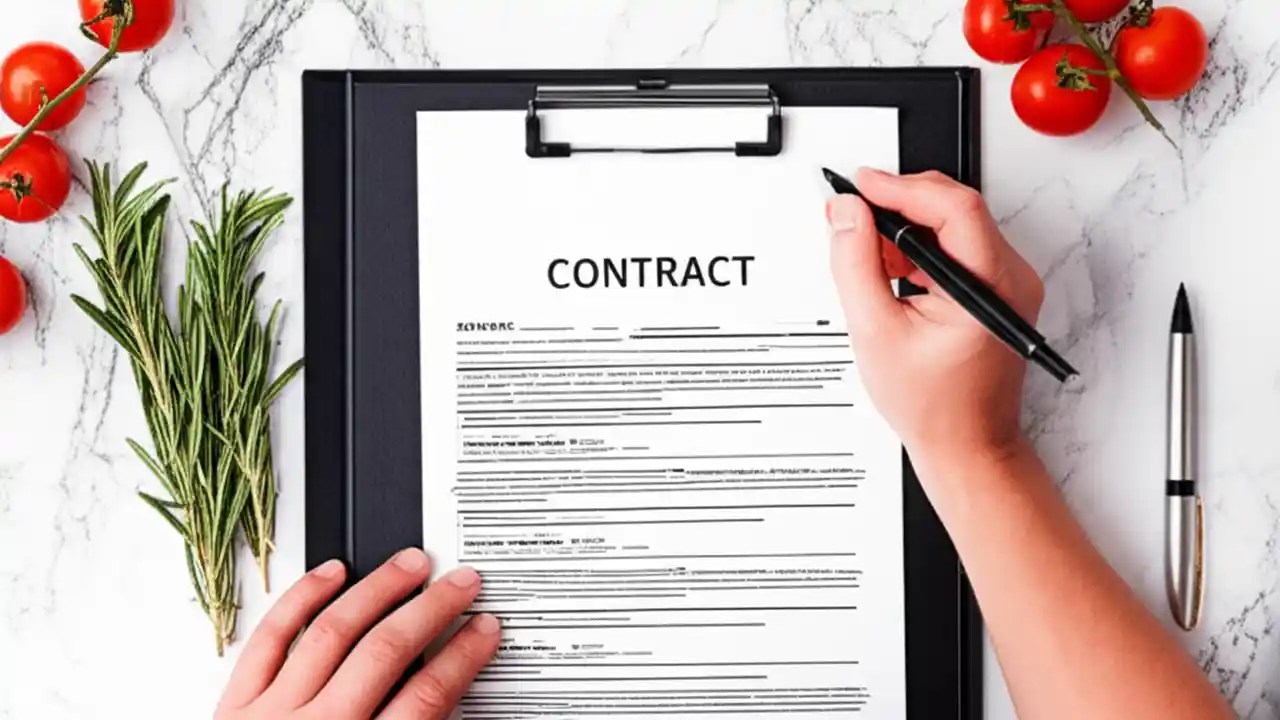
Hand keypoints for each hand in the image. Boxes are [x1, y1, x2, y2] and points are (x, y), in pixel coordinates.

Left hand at [216, 548, 499, 718]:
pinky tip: (331, 574)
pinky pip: (271, 638)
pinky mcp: (235, 705)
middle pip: (386, 652)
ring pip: (333, 632)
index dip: (463, 657)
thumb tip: (451, 710)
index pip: (426, 697)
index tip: (484, 630)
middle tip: (462, 584)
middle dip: (432, 610)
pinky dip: (302, 599)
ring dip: (378, 590)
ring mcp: (272, 714)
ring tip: (410, 564)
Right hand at [825, 168, 1043, 471]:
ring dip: (908, 228)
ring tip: (871, 257)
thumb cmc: (934, 405)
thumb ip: (856, 264)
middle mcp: (1012, 278)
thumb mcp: (875, 331)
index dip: (901, 187)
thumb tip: (846, 214)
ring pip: (954, 224)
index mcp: (992, 286)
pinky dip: (920, 249)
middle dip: (900, 204)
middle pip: (955, 207)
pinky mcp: (997, 289)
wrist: (966, 444)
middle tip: (855, 216)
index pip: (952, 207)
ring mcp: (1009, 283)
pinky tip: (893, 271)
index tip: (861, 185)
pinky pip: (957, 247)